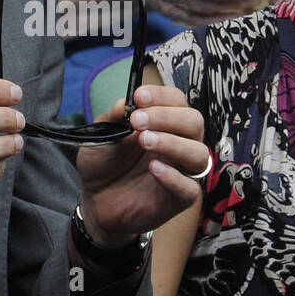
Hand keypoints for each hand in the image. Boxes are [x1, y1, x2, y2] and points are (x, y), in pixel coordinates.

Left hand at [75, 84, 206, 247]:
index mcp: (165, 123)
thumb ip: (114, 118)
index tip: (139, 96)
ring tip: (144, 141)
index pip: (177, 101)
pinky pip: (189, 189)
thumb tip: (124, 102)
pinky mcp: (178, 199)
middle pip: (195, 123)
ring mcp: (181, 171)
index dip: (162, 96)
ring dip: (173, 143)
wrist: (96, 199)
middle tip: (138, 120)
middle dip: (167, 117)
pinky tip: (153, 168)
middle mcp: (179, 143)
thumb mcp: (102, 135)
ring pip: (198, 154)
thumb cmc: (105, 163)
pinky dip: (174, 177)